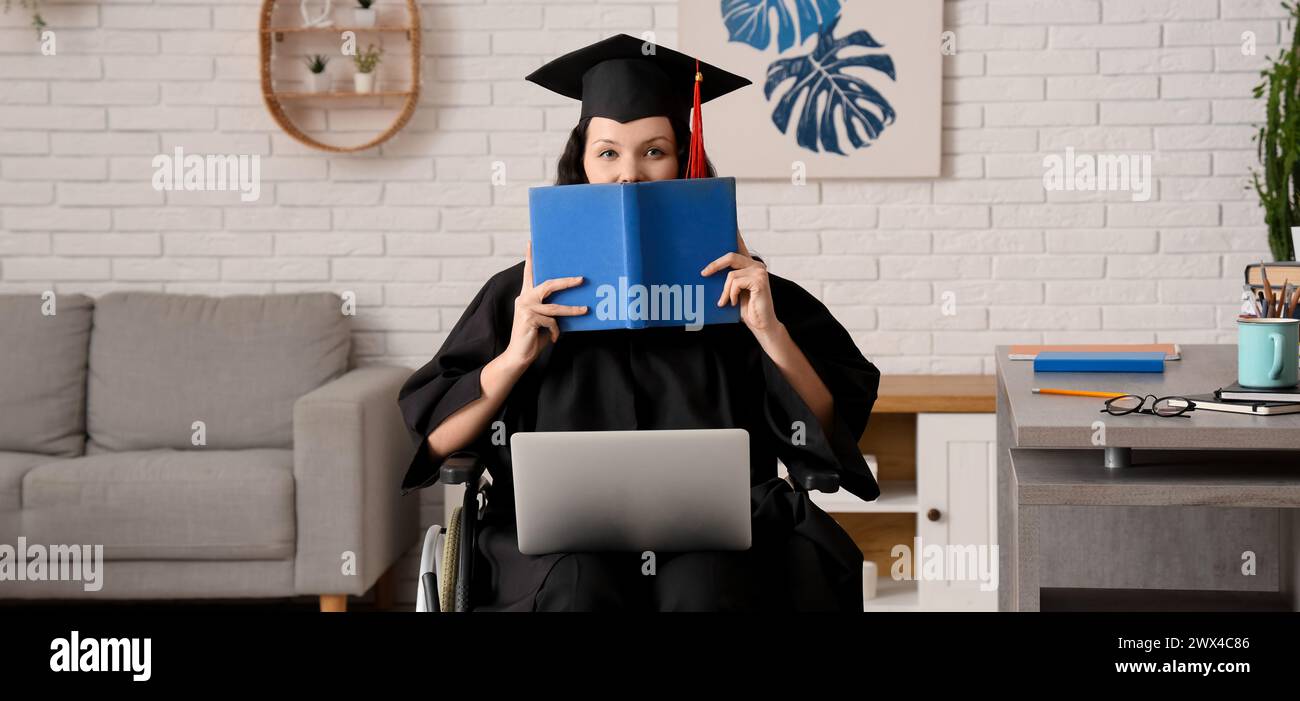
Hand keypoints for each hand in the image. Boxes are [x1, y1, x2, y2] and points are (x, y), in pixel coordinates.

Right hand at [503, 242, 586, 368]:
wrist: (519, 356)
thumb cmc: (534, 337)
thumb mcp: (544, 320)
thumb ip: (551, 308)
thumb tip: (574, 302)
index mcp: (526, 296)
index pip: (528, 273)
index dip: (530, 258)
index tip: (531, 242)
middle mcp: (523, 298)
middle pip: (548, 284)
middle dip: (566, 282)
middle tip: (581, 279)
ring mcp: (525, 308)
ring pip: (555, 307)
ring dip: (572, 310)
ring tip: (585, 310)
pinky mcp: (529, 318)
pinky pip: (552, 322)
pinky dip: (556, 331)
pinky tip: (553, 338)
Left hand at [701, 233, 779, 336]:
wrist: (760, 324)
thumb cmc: (745, 308)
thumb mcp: (731, 291)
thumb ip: (726, 278)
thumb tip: (706, 271)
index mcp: (749, 266)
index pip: (740, 245)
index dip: (734, 233)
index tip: (728, 221)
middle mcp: (756, 265)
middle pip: (730, 256)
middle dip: (714, 265)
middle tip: (703, 274)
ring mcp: (759, 271)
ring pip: (730, 274)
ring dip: (724, 291)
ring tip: (724, 302)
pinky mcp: (759, 280)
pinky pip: (735, 282)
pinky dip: (730, 295)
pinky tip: (733, 303)